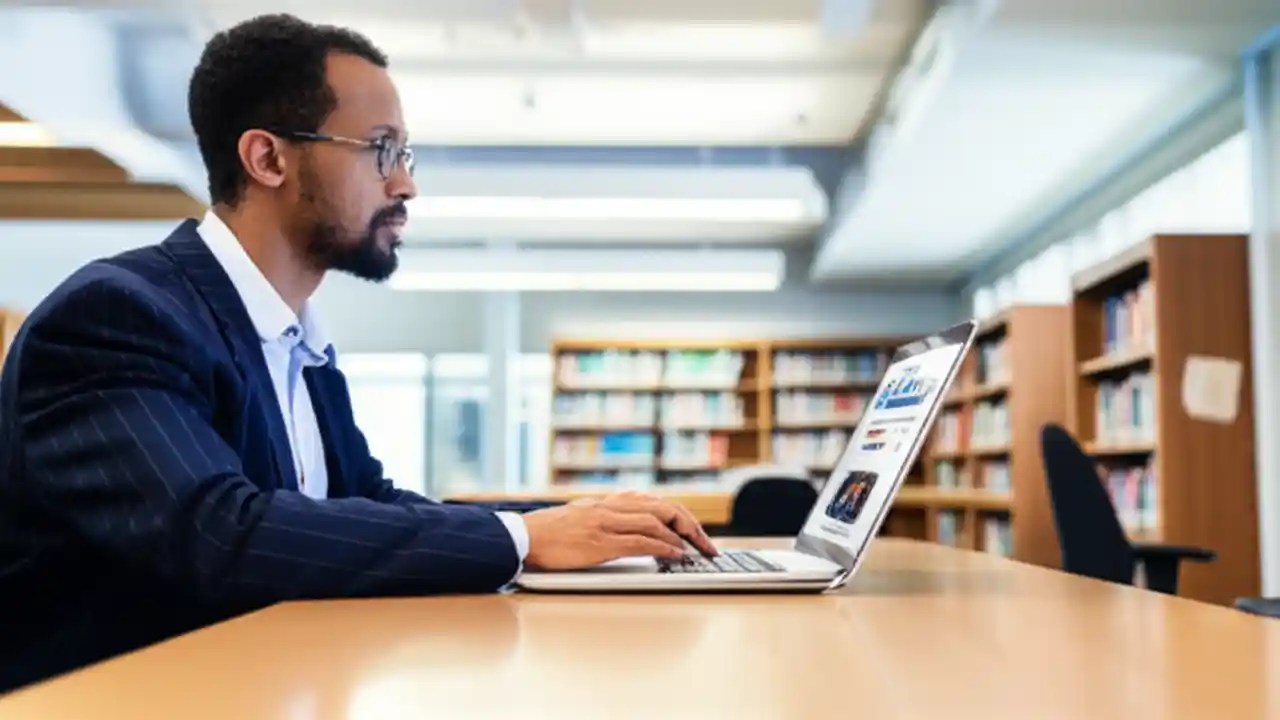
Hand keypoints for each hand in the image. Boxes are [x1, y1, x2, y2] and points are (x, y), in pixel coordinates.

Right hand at [521, 491, 718, 570]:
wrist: (521, 538)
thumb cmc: (548, 534)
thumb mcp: (581, 519)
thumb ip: (606, 520)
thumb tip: (631, 532)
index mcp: (606, 502)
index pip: (653, 502)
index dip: (679, 514)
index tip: (694, 531)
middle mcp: (609, 507)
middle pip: (662, 507)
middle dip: (689, 524)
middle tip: (706, 543)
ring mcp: (605, 523)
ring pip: (655, 520)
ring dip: (681, 535)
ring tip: (697, 549)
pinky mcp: (599, 542)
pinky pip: (639, 541)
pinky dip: (662, 546)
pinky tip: (675, 554)